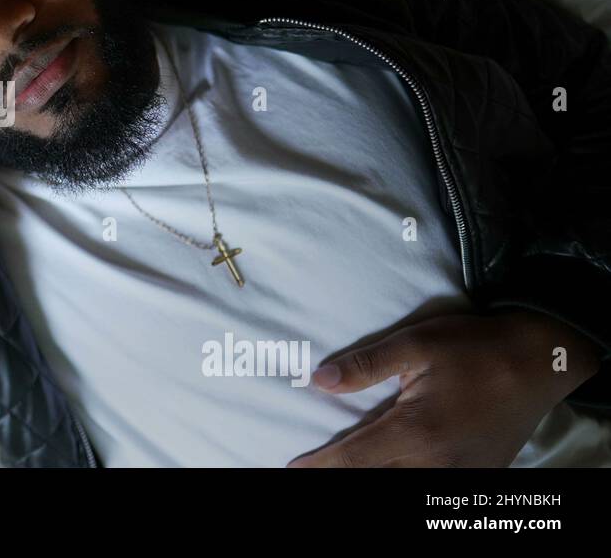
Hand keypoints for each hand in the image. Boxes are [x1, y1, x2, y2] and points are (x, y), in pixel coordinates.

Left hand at [288, 310, 601, 466]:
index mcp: (416, 432)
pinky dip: (407, 480)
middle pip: (375, 481)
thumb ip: (366, 364)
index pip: (353, 459)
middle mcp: (437, 463)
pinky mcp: (478, 477)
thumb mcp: (416, 344)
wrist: (539, 362)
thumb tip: (320, 380)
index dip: (319, 466)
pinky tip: (391, 469)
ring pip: (403, 489)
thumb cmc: (475, 348)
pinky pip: (434, 489)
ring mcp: (460, 476)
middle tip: (315, 469)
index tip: (293, 468)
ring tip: (346, 469)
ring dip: (375, 478)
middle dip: (342, 476)